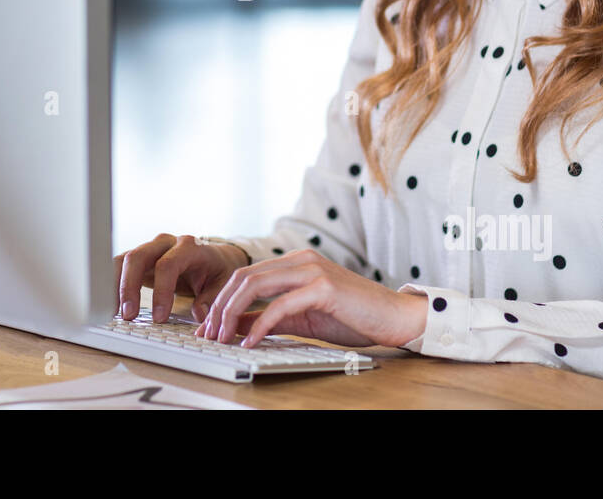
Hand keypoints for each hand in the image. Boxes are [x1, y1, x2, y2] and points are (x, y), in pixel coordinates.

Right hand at [114, 233, 249, 322]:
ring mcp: (150, 248)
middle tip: (129, 316)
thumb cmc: (218, 269)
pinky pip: (119, 267)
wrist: (215, 256)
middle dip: (129, 287)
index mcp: (189, 247)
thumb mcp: (224, 282)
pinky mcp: (140, 259)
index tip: (159, 317)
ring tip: (112, 313)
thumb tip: (199, 313)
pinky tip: (111, 305)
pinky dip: (112, 285)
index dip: (161, 291)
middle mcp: (165, 243)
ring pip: (123, 260)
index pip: (167, 265)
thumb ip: (213, 298)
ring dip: (115, 286)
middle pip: (138, 257)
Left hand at [195, 248, 428, 347]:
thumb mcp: (303, 319)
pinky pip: (280, 306)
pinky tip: (250, 341)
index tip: (209, 325)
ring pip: (255, 285)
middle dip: (220, 306)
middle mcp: (300, 260)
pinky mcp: (322, 288)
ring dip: (232, 314)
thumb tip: (235, 326)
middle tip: (208, 333)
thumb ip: (270, 318)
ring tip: (221, 337)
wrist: (394, 317)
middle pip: (243, 277)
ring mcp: (311, 270)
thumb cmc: (353, 317)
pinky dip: (259, 325)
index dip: (222, 300)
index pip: (246, 275)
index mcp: (295, 263)